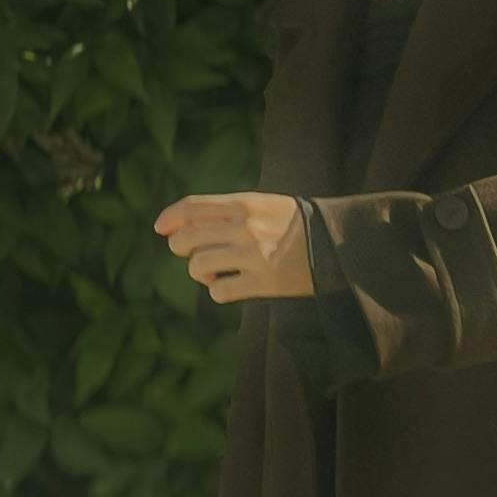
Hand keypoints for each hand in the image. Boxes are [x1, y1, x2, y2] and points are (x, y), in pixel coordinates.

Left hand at [155, 189, 314, 303]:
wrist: (336, 243)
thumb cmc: (295, 223)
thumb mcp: (263, 204)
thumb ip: (227, 210)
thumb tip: (182, 223)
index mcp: (244, 204)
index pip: (193, 207)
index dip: (170, 217)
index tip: (160, 227)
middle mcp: (245, 228)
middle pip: (187, 238)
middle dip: (181, 247)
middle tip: (193, 253)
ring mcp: (253, 256)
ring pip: (198, 266)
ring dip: (200, 272)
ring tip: (214, 272)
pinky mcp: (263, 283)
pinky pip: (220, 291)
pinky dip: (218, 291)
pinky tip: (229, 286)